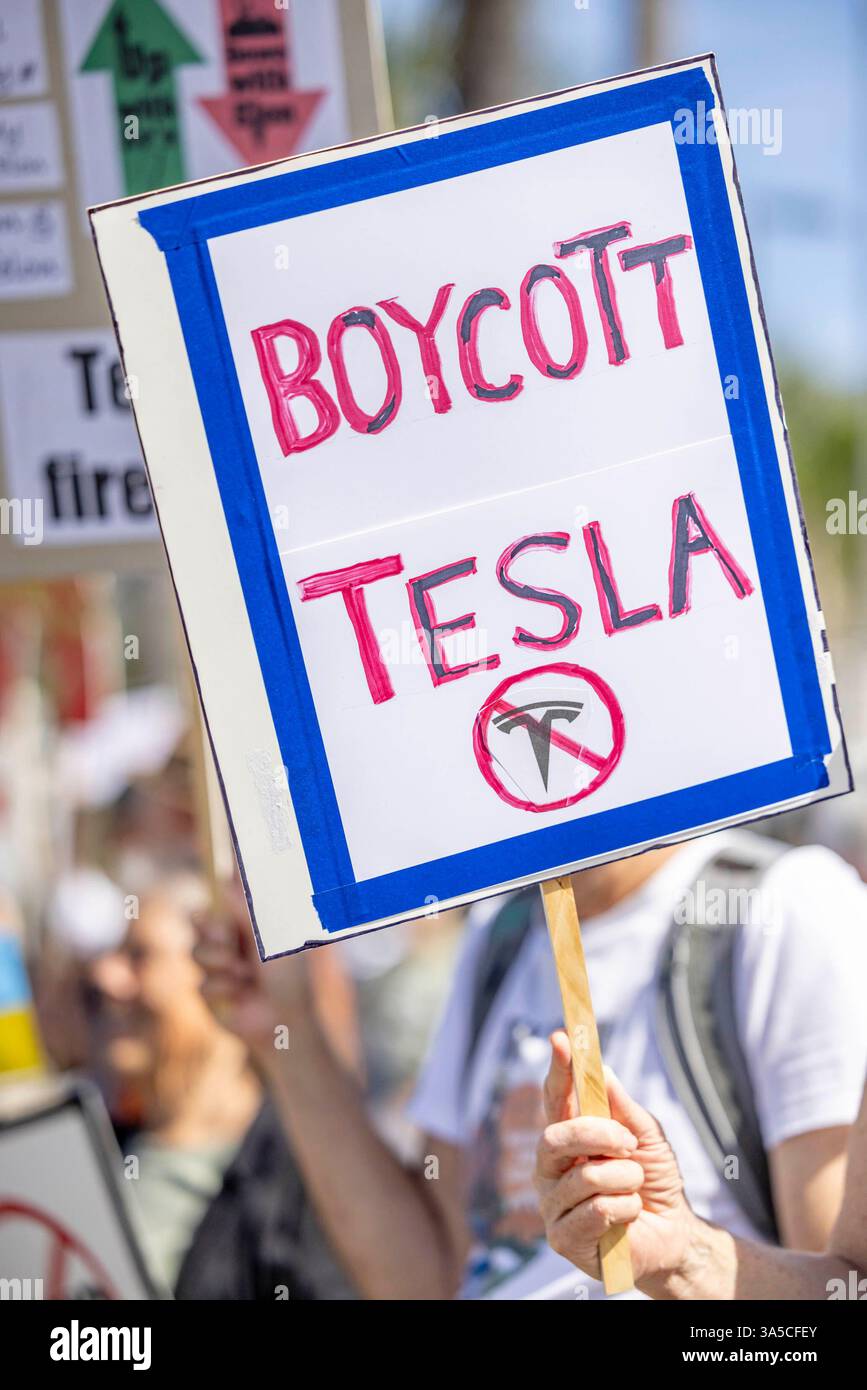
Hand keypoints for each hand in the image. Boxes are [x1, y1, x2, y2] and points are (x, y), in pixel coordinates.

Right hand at [193, 879, 313, 1055]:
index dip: (214, 885)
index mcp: (249, 924)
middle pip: (198, 918)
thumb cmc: (291, 978)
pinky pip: (200, 982)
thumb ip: (247, 912)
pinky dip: (222, 987)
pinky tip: (241, 995)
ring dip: (218, 960)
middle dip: (208, 925)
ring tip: (244, 973)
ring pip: (194, 949)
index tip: (209, 872)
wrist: (288, 1022)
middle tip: (225, 934)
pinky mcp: (210, 992)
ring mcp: (218, 967)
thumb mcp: (271, 938)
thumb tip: (225, 881)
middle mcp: (231, 941)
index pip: (223, 897)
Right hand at [535, 1030, 695, 1290]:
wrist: (674, 1235)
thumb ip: (622, 1107)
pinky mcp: (562, 1238)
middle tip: (630, 1143)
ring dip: (626, 1179)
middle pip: (556, 1136)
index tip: (561, 1039)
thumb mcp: (647, 1136)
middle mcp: (552, 1168)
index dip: (557, 1069)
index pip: (555, 1099)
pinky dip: (625, 1209)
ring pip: (585, 1177)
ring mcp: (553, 1203)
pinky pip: (595, 1211)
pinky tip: (629, 1215)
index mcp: (569, 1138)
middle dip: (598, 1135)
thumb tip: (601, 1071)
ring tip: (636, 1189)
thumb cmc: (655, 1181)